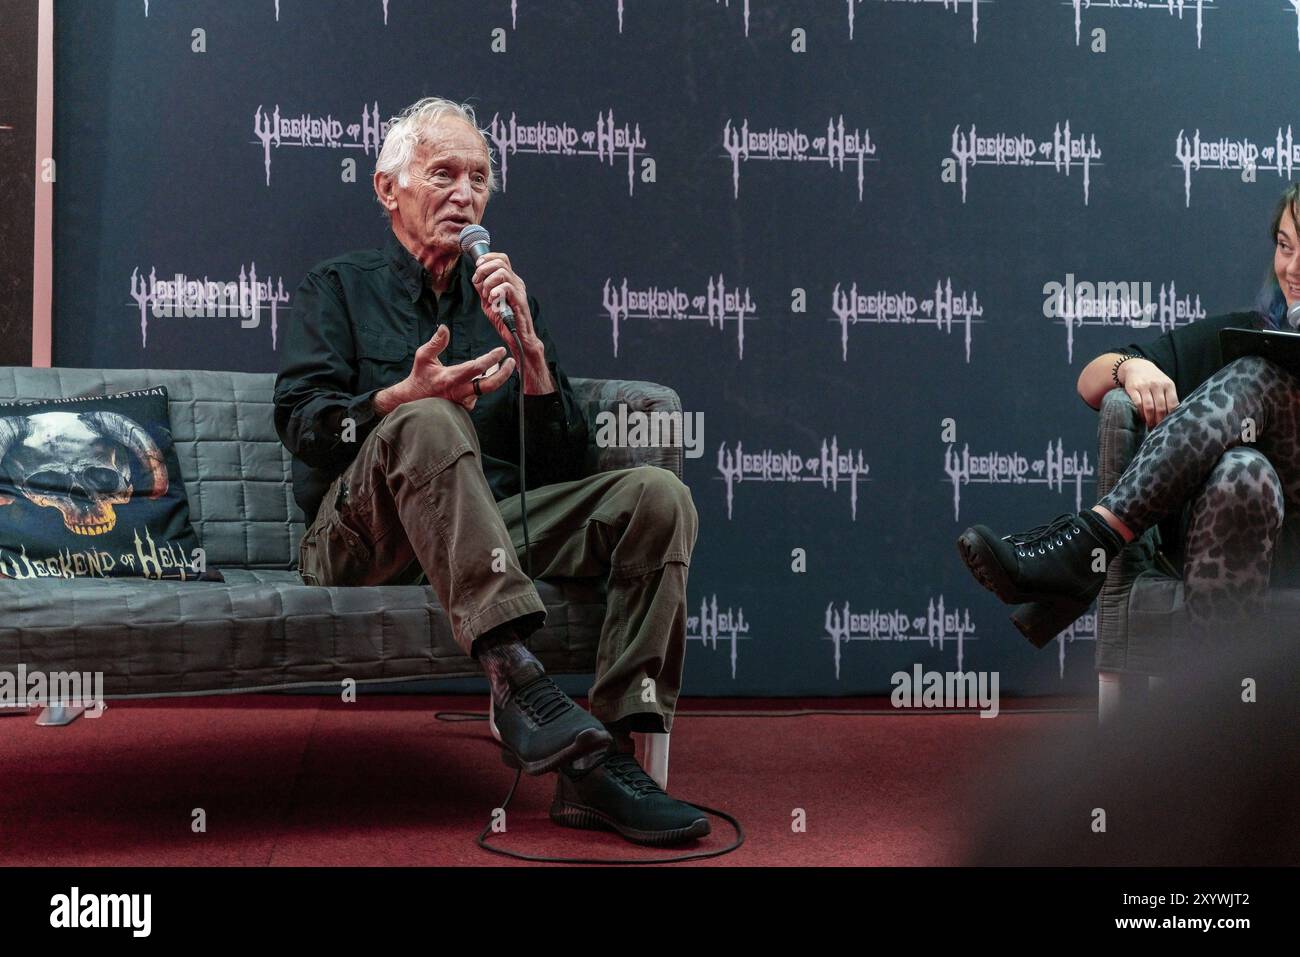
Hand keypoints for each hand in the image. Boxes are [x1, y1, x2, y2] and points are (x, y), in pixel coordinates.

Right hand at [378, 325, 514, 412]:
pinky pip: (479, 394)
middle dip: (503, 374)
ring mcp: (464, 401)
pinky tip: (485, 375)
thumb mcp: (423, 357)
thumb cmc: (419, 378)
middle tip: (511, 362)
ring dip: (494, 377)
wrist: (413, 402)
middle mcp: (460, 392)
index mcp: (451, 378)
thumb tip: (444, 327)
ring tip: (502, 365)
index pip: (477, 368)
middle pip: (489, 385)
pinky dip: (484, 384)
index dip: (491, 359)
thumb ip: (435, 343)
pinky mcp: (465, 407)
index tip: (501, 351)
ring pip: (485, 390)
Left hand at [471, 251, 538, 361]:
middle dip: (483, 269)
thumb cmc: (504, 320)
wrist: (516, 337)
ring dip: (488, 283)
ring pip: (502, 272)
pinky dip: (495, 292)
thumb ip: (482, 289)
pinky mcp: (519, 300)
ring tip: (487, 296)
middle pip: (500, 262)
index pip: (501, 258)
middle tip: (478, 282)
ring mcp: (519, 290)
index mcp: (509, 280)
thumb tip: (476, 277)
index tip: (477, 268)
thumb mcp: (488, 302)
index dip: (487, 258)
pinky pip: (507, 287)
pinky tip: (493, 301)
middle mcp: (516, 282)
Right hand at [1119, 358, 1179, 428]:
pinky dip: (1140, 413)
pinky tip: (1141, 417)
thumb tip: (1173, 417)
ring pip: (1149, 406)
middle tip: (1157, 429)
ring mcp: (1144, 386)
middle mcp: (1157, 385)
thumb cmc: (1154, 379)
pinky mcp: (1133, 388)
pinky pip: (1138, 403)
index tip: (1168, 425)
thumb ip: (1169, 397)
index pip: (1172, 404)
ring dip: (1149, 419)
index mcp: (1168, 385)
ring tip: (1149, 425)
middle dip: (1159, 420)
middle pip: (1160, 407)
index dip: (1170, 417)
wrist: (1137, 366)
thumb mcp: (1165, 384)